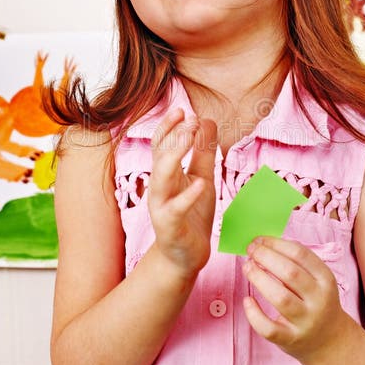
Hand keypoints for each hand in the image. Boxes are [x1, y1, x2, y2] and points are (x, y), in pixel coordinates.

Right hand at [148, 108, 216, 276]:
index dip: (169, 126)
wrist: (185, 255)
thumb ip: (203, 152)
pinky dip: (188, 195)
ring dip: (174, 155)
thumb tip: (206, 120)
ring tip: (189, 137)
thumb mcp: (202, 177)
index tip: (182, 110)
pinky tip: (201, 184)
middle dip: (173, 136)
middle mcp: (159, 187)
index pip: (161, 144)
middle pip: (160, 156)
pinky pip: (177, 208)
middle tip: (189, 118)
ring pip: (161, 177)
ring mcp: (162, 206)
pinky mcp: (170, 225)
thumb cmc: (192, 214)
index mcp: (165, 174)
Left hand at [242, 237, 349, 363]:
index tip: (260, 240)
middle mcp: (318, 300)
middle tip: (251, 250)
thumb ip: (296, 265)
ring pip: (280, 297)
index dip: (277, 244)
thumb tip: (263, 245)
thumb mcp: (317, 282)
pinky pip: (269, 328)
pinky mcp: (291, 340)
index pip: (301, 254)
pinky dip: (254, 314)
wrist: (330, 341)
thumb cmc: (316, 303)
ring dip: (259, 278)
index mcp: (325, 280)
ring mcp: (305, 321)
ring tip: (247, 267)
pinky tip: (247, 301)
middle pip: (290, 273)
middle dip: (266, 257)